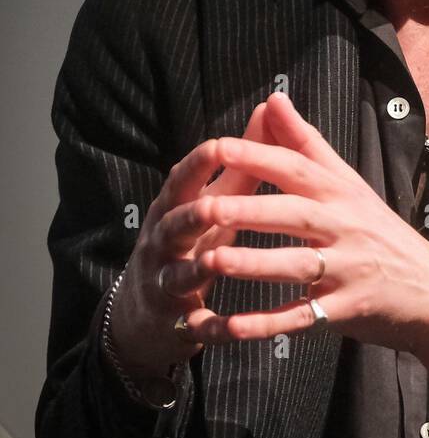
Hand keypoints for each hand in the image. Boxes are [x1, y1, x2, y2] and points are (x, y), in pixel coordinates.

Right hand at [107, 101, 278, 380]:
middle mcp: (163, 245)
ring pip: (178, 275)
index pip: (182, 182)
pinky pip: (196, 327)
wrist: (149, 316)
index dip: (197, 165)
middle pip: (173, 226)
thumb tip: (269, 108)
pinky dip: (213, 328)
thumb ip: (242, 162)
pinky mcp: (178, 324)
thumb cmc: (192, 242)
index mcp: (173, 210)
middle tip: (213, 206)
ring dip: (195, 269)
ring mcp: (166, 285)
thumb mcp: (211, 202)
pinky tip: (232, 328)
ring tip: (213, 263)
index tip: (219, 145)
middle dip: (191, 216)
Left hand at [169, 91, 428, 355]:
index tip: (218, 147)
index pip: (298, 168)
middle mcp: (346, 227)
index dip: (259, 157)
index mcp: (342, 193)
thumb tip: (274, 98)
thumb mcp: (350, 185)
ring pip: (297, 266)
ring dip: (254, 265)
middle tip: (206, 207)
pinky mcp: (346, 310)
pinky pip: (302, 318)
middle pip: (295, 214)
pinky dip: (267, 325)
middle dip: (251, 210)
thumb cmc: (381, 232)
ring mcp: (348, 271)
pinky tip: (232, 328)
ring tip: (212, 262)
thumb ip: (307, 144)